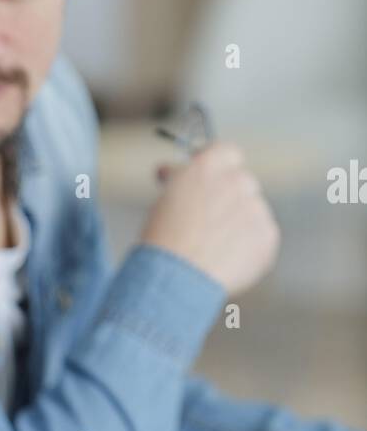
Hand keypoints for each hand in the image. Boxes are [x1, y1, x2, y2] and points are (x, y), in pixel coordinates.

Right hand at [140, 142, 279, 295]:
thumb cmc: (163, 238)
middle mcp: (238, 181)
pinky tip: (226, 262)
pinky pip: (261, 238)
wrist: (177, 276)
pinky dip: (248, 249)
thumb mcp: (164, 198)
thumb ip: (180, 181)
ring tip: (213, 250)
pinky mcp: (268, 237)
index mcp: (210, 165)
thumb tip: (173, 171)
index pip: (227, 153)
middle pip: (243, 183)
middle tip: (208, 222)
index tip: (209, 180)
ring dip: (238, 225)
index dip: (218, 167)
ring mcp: (257, 209)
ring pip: (252, 212)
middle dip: (229, 199)